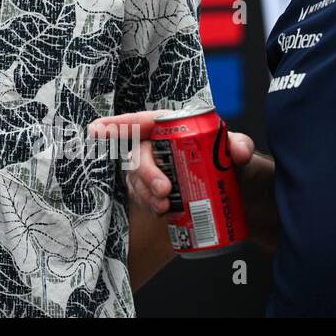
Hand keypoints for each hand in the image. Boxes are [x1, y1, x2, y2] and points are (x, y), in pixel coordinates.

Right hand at [87, 111, 255, 215]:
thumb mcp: (237, 150)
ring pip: (136, 179)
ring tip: (164, 208)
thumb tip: (237, 151)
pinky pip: (142, 196)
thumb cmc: (230, 162)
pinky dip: (149, 205)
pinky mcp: (153, 190)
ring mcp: (152, 169)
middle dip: (146, 173)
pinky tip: (162, 213)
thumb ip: (239, 145)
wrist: (235, 192)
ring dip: (146, 194)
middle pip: (138, 155)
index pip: (139, 122)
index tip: (96, 129)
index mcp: (169, 128)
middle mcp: (155, 146)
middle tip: (164, 190)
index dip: (115, 124)